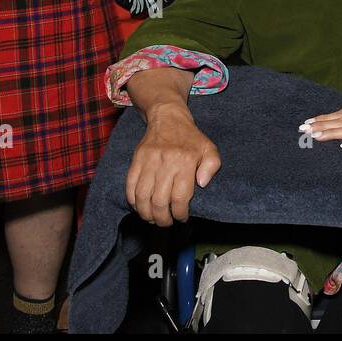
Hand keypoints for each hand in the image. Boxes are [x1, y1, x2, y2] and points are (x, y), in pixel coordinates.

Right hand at [125, 103, 221, 226]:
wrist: (168, 118)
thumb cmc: (191, 138)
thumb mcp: (209, 149)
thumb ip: (211, 167)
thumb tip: (202, 184)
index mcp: (185, 161)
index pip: (180, 197)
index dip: (180, 213)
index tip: (182, 217)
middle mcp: (165, 161)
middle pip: (159, 200)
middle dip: (162, 218)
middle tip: (166, 222)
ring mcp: (149, 161)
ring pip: (142, 196)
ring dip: (146, 213)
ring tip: (153, 218)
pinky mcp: (136, 160)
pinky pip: (130, 185)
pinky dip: (133, 201)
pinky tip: (140, 207)